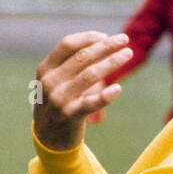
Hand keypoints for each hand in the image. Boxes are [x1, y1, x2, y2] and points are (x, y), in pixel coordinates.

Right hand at [32, 31, 132, 150]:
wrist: (48, 138)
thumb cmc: (57, 103)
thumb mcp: (55, 81)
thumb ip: (70, 64)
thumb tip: (100, 44)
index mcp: (45, 68)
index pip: (68, 44)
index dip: (88, 37)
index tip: (106, 36)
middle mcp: (50, 81)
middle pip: (82, 57)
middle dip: (106, 46)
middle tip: (125, 39)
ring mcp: (59, 99)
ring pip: (90, 75)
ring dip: (112, 62)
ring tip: (127, 54)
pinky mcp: (69, 116)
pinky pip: (90, 103)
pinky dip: (105, 96)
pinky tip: (118, 89)